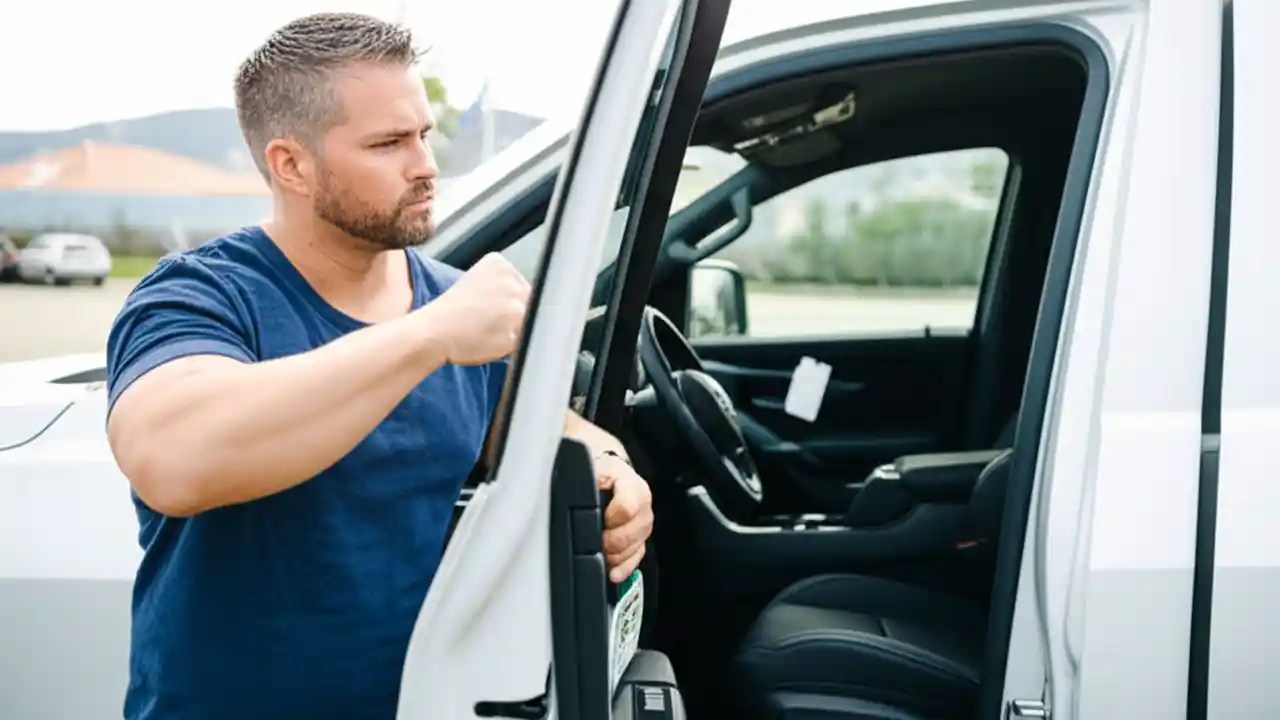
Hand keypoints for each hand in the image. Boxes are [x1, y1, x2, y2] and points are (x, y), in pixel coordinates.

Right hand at [423, 252, 530, 364]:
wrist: (435, 331)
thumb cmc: (451, 313)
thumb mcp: (476, 283)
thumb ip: (502, 286)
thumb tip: (526, 298)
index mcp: (499, 263)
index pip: (521, 285)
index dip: (509, 302)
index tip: (491, 309)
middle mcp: (511, 279)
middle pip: (531, 301)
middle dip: (516, 315)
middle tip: (489, 322)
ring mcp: (515, 304)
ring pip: (530, 320)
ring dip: (515, 330)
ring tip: (490, 331)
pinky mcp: (516, 329)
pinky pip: (525, 339)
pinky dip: (512, 344)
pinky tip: (493, 340)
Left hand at [597, 454, 653, 583]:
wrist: (613, 475)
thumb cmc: (604, 474)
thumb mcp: (597, 467)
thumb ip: (592, 477)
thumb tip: (585, 486)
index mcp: (635, 488)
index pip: (627, 509)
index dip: (609, 518)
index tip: (596, 519)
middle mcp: (644, 510)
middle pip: (629, 536)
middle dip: (609, 542)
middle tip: (593, 539)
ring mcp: (644, 528)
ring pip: (632, 551)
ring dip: (614, 556)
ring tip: (599, 551)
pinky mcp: (641, 542)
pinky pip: (635, 561)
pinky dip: (622, 569)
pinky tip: (612, 572)